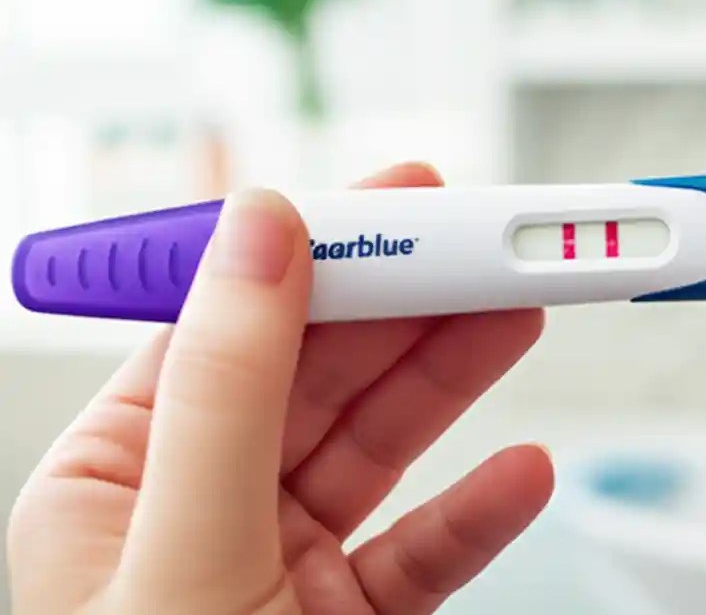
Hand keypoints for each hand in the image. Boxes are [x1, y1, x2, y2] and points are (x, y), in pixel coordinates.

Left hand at [7, 164, 552, 613]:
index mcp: (117, 473)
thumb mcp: (176, 554)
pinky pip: (424, 553)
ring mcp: (278, 568)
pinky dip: (479, 511)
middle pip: (325, 369)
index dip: (323, 248)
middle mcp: (196, 507)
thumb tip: (261, 231)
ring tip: (528, 312)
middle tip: (502, 245)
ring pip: (384, 447)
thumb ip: (224, 390)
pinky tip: (524, 469)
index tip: (407, 197)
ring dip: (461, 379)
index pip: (229, 320)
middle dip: (419, 302)